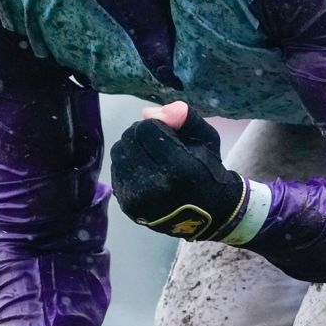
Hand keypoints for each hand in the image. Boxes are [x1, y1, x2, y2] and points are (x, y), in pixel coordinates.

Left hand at [111, 102, 247, 240]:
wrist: (208, 214)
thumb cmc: (208, 172)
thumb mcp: (206, 139)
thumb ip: (184, 119)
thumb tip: (148, 111)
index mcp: (178, 167)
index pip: (146, 128)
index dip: (156, 124)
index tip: (169, 132)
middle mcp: (154, 185)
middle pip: (130, 138)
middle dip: (142, 134)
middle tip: (159, 143)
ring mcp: (138, 198)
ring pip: (119, 152)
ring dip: (132, 149)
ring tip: (151, 157)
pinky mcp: (128, 205)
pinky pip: (116, 170)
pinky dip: (128, 165)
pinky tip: (144, 171)